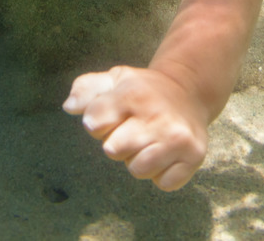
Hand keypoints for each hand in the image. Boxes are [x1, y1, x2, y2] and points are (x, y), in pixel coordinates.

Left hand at [64, 65, 208, 190]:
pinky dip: (163, 173)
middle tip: (133, 129)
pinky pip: (164, 183)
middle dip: (118, 144)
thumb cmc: (143, 91)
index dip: (97, 123)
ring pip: (139, 170)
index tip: (111, 116)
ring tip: (150, 141)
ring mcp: (177, 137)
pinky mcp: (194, 156)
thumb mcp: (114, 80)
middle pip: (113, 151)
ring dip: (140, 160)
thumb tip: (69, 106)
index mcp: (134, 93)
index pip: (94, 122)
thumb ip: (86, 89)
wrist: (189, 92)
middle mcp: (157, 115)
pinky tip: (167, 153)